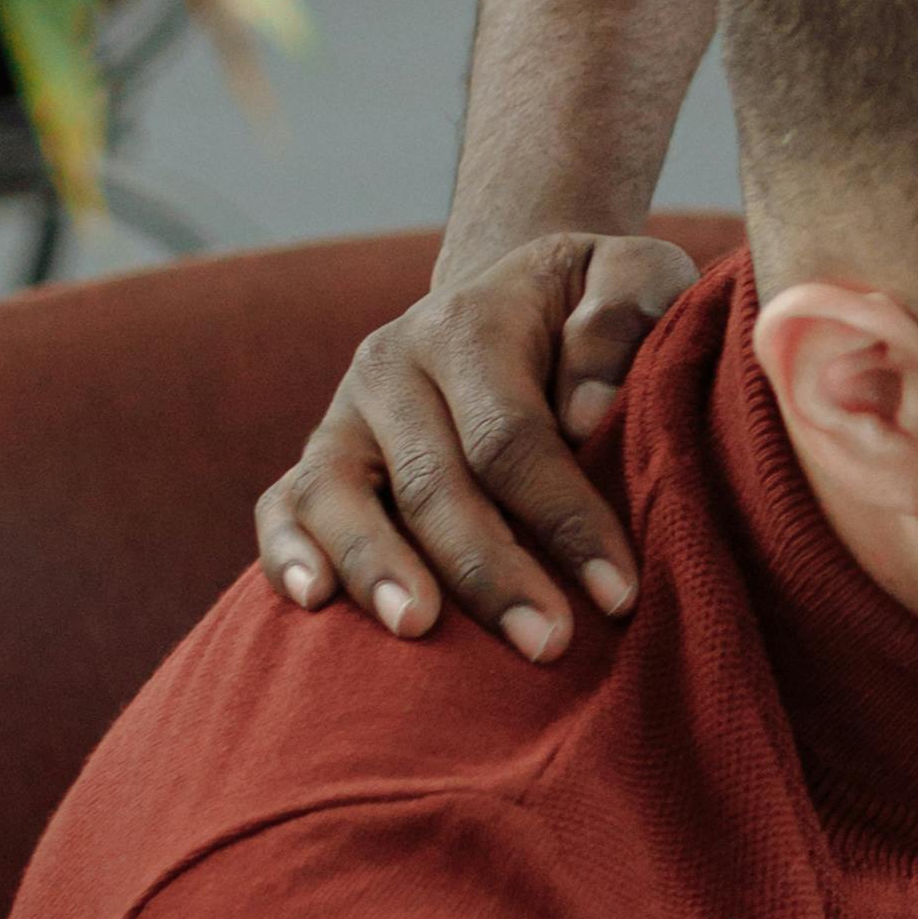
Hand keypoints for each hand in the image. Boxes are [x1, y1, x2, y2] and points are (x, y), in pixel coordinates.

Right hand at [254, 229, 693, 656]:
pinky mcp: (320, 454)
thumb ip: (627, 313)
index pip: (512, 435)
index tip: (618, 593)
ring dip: (377, 568)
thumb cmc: (593, 307)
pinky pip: (283, 504)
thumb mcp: (635, 274)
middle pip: (431, 481)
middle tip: (546, 643)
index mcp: (469, 323)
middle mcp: (392, 363)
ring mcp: (345, 412)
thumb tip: (591, 409)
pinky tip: (313, 603)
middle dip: (490, 570)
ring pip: (338, 495)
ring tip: (418, 629)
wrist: (517, 294)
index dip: (565, 518)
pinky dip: (288, 553)